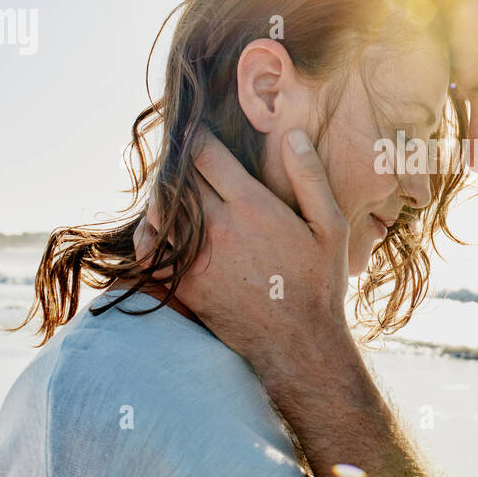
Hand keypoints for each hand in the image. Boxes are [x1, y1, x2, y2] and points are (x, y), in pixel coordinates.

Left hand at [133, 126, 353, 389]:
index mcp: (252, 206)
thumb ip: (310, 178)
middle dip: (178, 161)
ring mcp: (195, 257)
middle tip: (183, 156)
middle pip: (178, 176)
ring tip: (173, 188)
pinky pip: (148, 249)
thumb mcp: (330, 228)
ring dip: (162, 194)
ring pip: (159, 208)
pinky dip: (147, 231)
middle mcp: (217, 227)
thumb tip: (292, 135)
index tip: (197, 131)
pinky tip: (159, 226)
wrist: (298, 346)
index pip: (205, 153)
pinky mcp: (183, 284)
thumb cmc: (320, 285)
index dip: (197, 136)